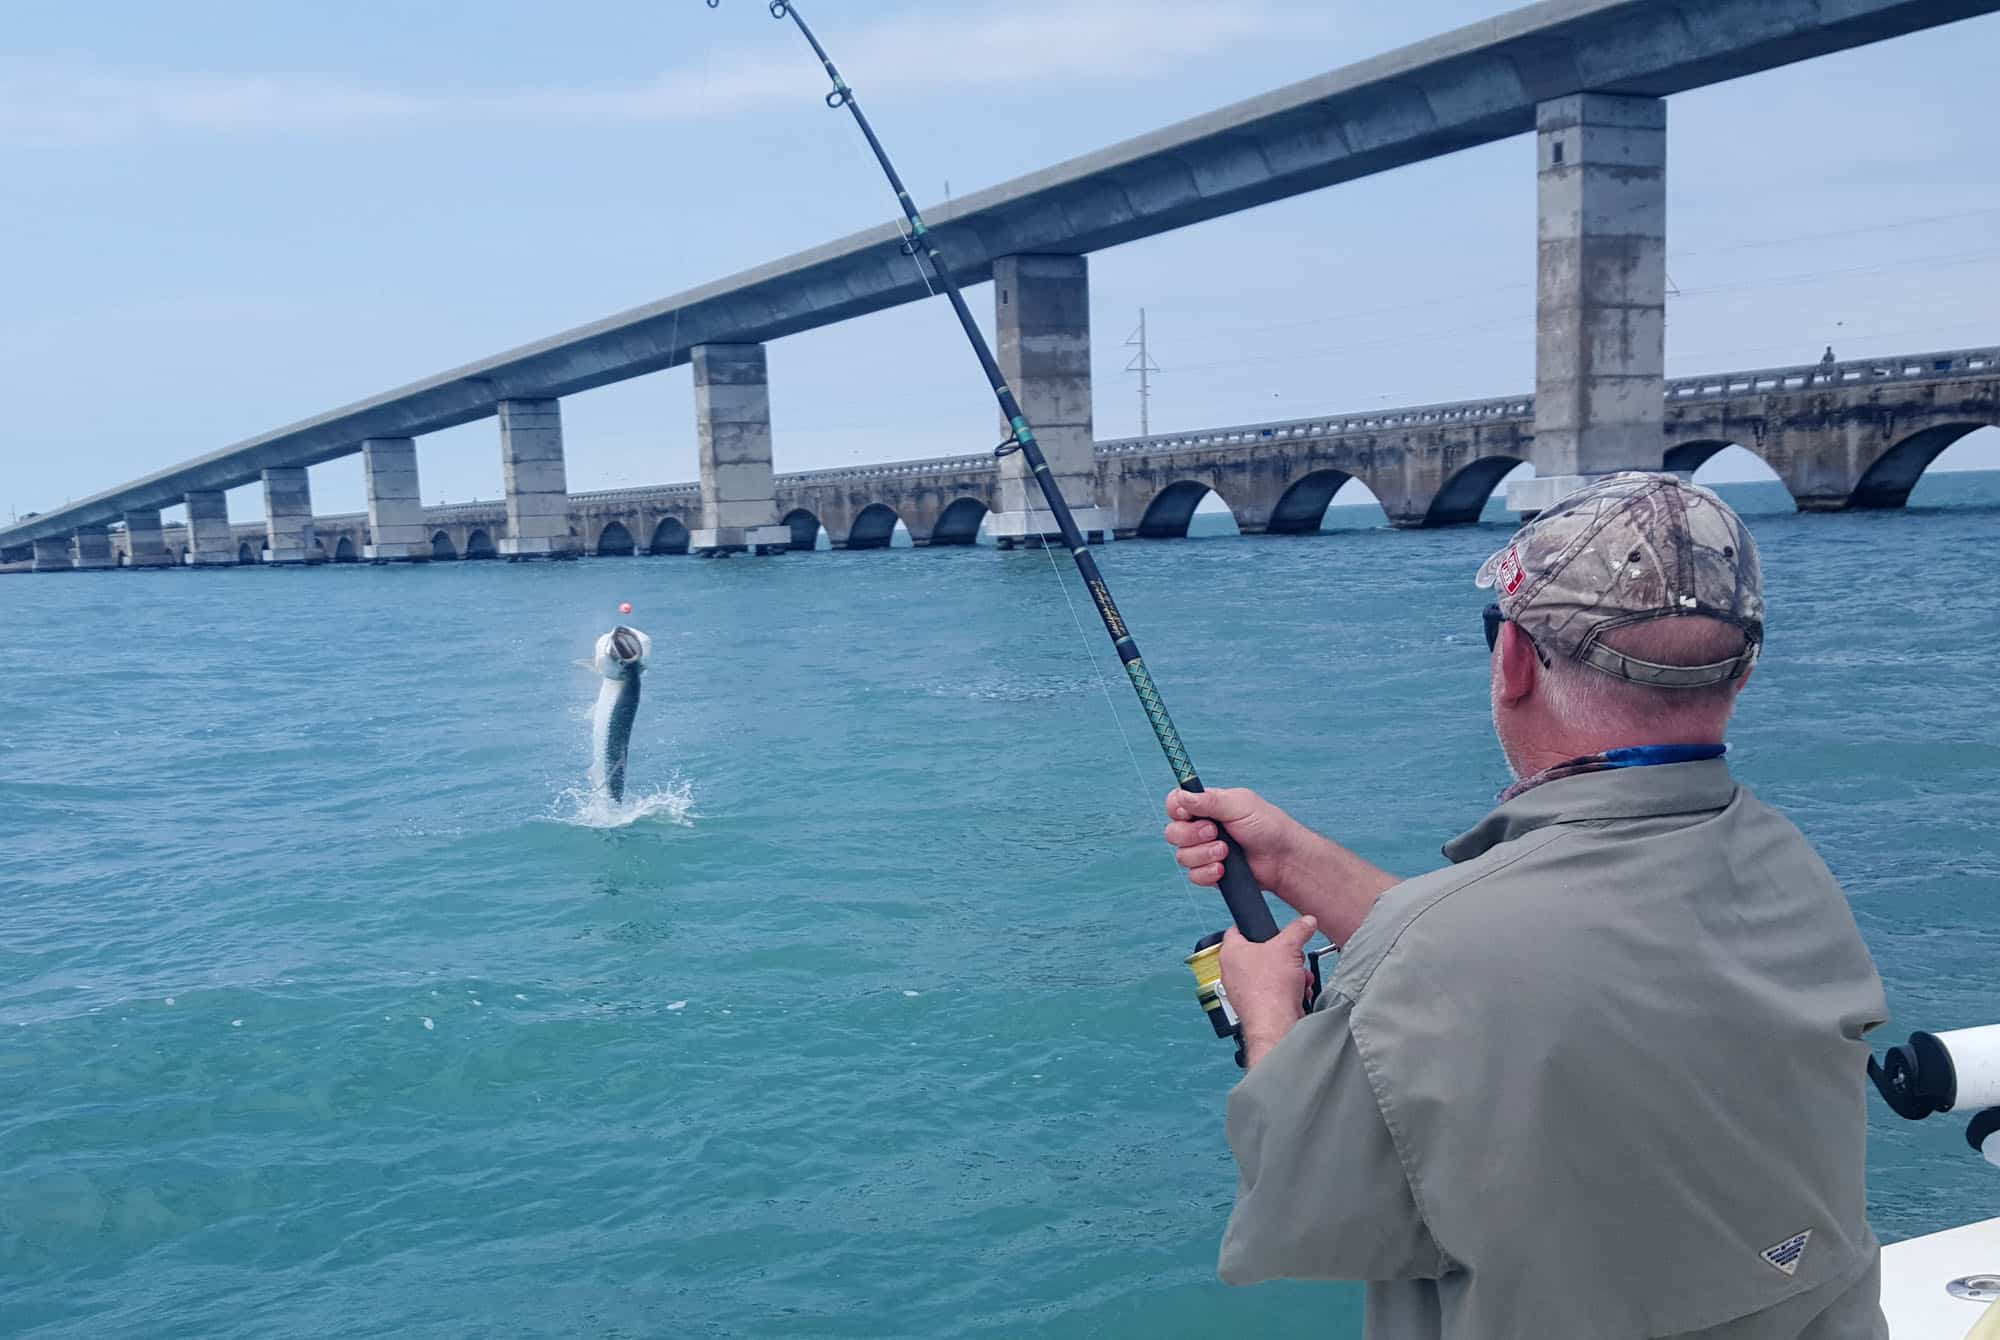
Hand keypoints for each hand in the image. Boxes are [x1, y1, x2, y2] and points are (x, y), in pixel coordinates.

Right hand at [1164, 787, 1302, 894]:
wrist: (1284, 859)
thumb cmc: (1267, 826)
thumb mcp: (1239, 805)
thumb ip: (1209, 800)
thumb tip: (1181, 796)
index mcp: (1206, 806)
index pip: (1175, 804)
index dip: (1175, 809)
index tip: (1186, 813)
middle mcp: (1201, 828)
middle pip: (1173, 832)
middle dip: (1191, 834)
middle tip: (1215, 832)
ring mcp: (1204, 852)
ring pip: (1182, 856)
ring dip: (1203, 854)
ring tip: (1226, 852)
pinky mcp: (1210, 873)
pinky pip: (1193, 876)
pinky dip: (1207, 873)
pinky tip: (1223, 869)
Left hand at [1220, 915, 1317, 1066]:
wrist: (1276, 1025)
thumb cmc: (1270, 988)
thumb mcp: (1289, 947)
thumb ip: (1298, 930)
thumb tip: (1306, 921)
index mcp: (1230, 953)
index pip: (1238, 929)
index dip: (1255, 925)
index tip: (1268, 927)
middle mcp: (1232, 972)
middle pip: (1261, 953)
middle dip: (1284, 956)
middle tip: (1294, 957)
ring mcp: (1242, 991)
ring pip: (1270, 974)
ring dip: (1290, 974)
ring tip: (1299, 977)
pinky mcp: (1255, 1006)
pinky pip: (1273, 992)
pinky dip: (1288, 991)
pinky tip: (1299, 992)